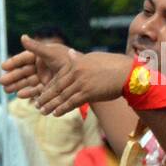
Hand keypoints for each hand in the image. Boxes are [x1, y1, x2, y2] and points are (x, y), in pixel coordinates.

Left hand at [8, 37, 135, 116]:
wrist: (128, 74)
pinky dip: (62, 108)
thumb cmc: (114, 65)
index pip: (58, 76)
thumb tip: (69, 52)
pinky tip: (55, 113)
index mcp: (76, 63)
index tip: (42, 93)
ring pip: (61, 96)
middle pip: (56, 87)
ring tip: (42, 111)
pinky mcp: (88, 93)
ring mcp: (81, 83)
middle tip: (37, 104)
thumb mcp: (93, 58)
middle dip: (46, 96)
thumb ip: (78, 58)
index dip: (48, 86)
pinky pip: (71, 102)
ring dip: (51, 105)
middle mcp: (76, 73)